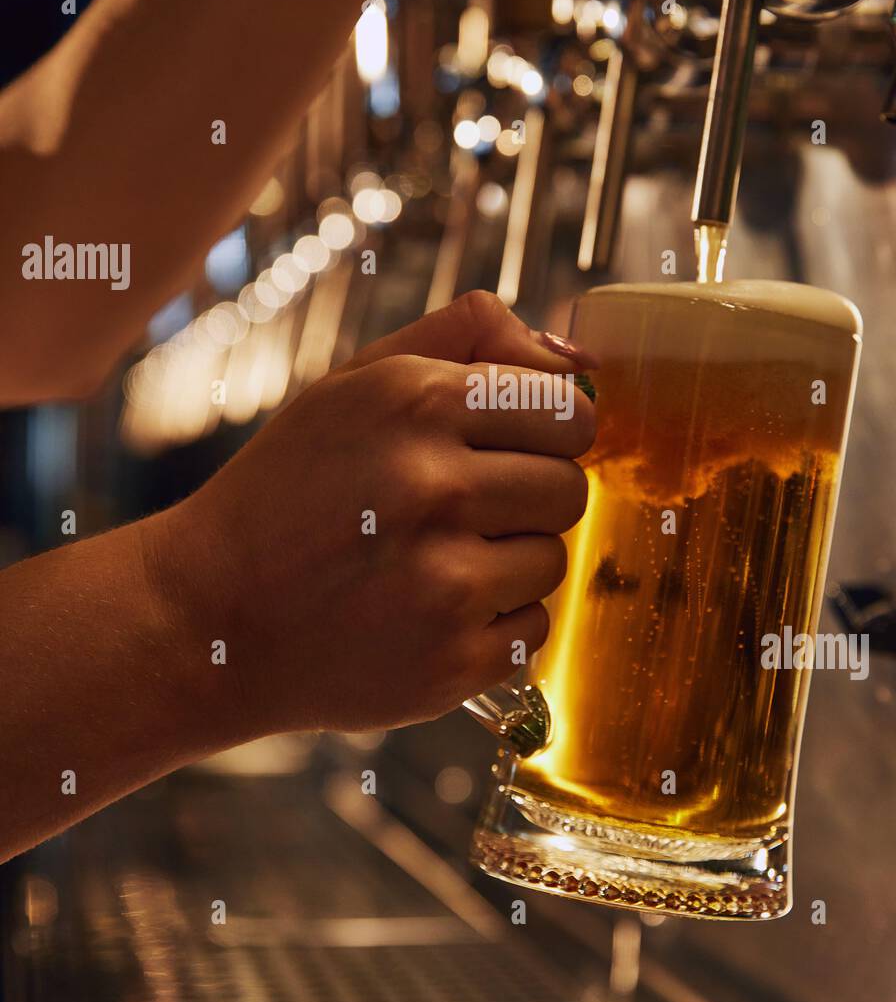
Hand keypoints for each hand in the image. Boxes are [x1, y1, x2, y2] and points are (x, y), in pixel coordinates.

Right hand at [149, 292, 596, 737]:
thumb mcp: (356, 383)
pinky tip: (430, 612)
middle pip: (570, 487)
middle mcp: (434, 487)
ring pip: (556, 559)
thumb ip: (468, 339)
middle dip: (531, 495)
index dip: (550, 431)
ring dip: (512, 561)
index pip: (568, 411)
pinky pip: (535, 628)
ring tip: (436, 561)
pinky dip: (495, 624)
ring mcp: (444, 582)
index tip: (515, 447)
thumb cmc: (292, 487)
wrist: (209, 615)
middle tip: (466, 509)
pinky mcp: (450, 663)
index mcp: (418, 402)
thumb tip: (579, 358)